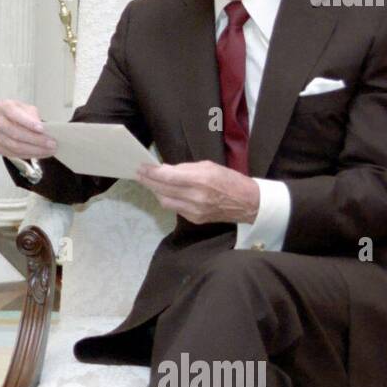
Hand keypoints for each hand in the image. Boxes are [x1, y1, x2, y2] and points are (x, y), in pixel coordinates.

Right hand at [0, 98, 57, 159]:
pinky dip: (30, 155)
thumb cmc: (19, 113)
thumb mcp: (27, 109)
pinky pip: (15, 154)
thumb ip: (33, 117)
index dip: (28, 123)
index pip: (15, 115)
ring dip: (35, 150)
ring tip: (50, 150)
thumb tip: (44, 131)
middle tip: (51, 143)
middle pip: (15, 134)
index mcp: (2, 107)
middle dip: (35, 140)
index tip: (42, 129)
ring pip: (15, 146)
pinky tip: (42, 153)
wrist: (7, 120)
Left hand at [134, 161, 259, 225]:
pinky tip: (165, 192)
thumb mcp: (209, 166)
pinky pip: (175, 208)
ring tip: (150, 181)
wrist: (248, 203)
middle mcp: (196, 197)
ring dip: (156, 191)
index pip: (168, 177)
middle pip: (162, 190)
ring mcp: (194, 211)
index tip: (140, 167)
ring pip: (165, 201)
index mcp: (200, 180)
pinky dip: (168, 199)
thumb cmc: (229, 180)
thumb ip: (185, 168)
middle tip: (138, 173)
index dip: (151, 172)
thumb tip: (165, 169)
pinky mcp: (195, 219)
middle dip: (148, 181)